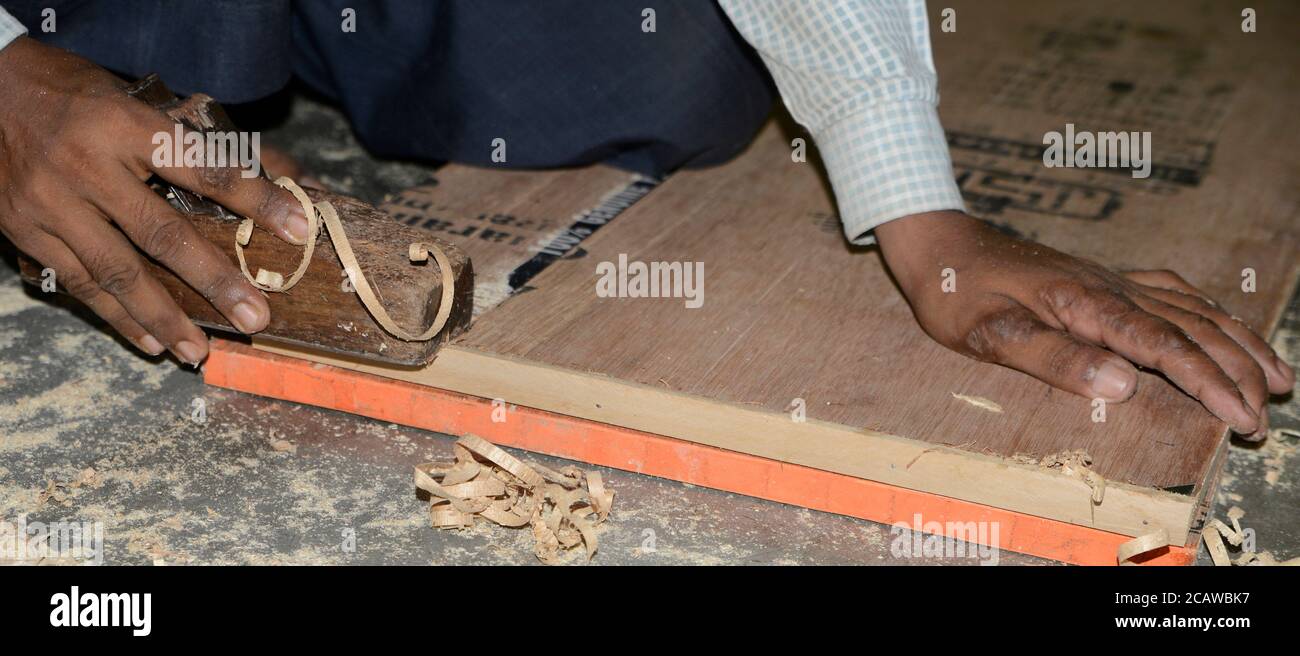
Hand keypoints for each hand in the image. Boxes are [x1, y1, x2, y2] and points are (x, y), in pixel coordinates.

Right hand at [0, 37, 309, 363]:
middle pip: (162, 234)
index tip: (297, 228)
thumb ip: (194, 140)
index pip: (204, 167)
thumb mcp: (133, 97)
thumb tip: (278, 174)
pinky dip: (116, 318)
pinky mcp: (23, 229)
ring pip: (117, 273)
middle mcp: (86, 164)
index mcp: (124, 123)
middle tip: (255, 317)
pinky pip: (78, 284)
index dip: (255, 199)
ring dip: (164, 318)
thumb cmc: (71, 91)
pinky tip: (151, 343)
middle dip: (214, 281)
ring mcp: (51, 200)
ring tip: (201, 351)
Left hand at [875, 211, 1293, 439]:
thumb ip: (1054, 359)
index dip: (1210, 384)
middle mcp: (1110, 287)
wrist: (942, 244)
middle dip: (1237, 372)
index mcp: (1086, 304)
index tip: (1242, 418)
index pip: (1165, 347)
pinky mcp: (1102, 277)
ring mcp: (1110, 279)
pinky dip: (1208, 311)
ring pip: (1193, 308)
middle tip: (1265, 416)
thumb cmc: (958, 293)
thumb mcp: (989, 335)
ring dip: (1237, 342)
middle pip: (1192, 329)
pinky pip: (1172, 291)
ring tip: (1277, 376)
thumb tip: (1123, 386)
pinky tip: (1223, 325)